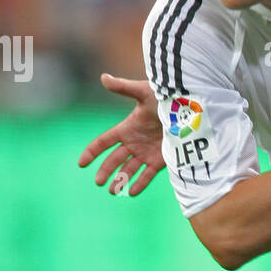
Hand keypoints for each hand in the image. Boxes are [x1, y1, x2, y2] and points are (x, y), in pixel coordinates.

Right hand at [78, 74, 163, 195]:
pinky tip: (131, 193)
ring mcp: (146, 153)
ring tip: (112, 191)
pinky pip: (147, 175)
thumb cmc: (165, 98)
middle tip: (99, 182)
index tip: (81, 164)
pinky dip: (139, 184)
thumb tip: (103, 78)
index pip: (103, 142)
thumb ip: (123, 87)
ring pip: (128, 170)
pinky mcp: (160, 160)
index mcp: (126, 128)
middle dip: (106, 171)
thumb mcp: (143, 92)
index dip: (92, 152)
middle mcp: (133, 143)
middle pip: (114, 160)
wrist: (189, 109)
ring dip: (120, 180)